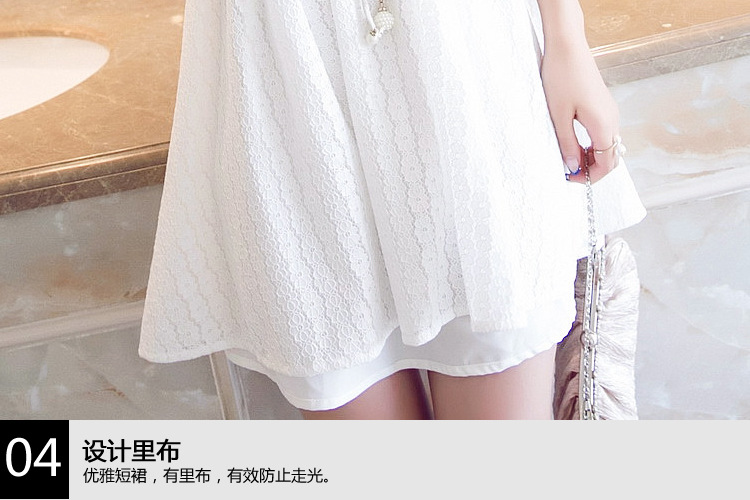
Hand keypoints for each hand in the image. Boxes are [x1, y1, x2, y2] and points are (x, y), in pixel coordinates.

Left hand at [540, 38, 620, 183]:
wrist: (568, 47)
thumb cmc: (561, 78)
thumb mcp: (559, 116)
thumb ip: (567, 144)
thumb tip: (573, 167)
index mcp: (603, 125)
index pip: (607, 164)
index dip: (591, 177)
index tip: (571, 179)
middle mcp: (612, 119)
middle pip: (611, 157)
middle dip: (592, 169)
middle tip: (569, 172)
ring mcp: (610, 112)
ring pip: (607, 145)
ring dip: (591, 157)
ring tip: (568, 158)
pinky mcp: (603, 106)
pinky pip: (603, 133)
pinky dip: (592, 144)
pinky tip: (573, 143)